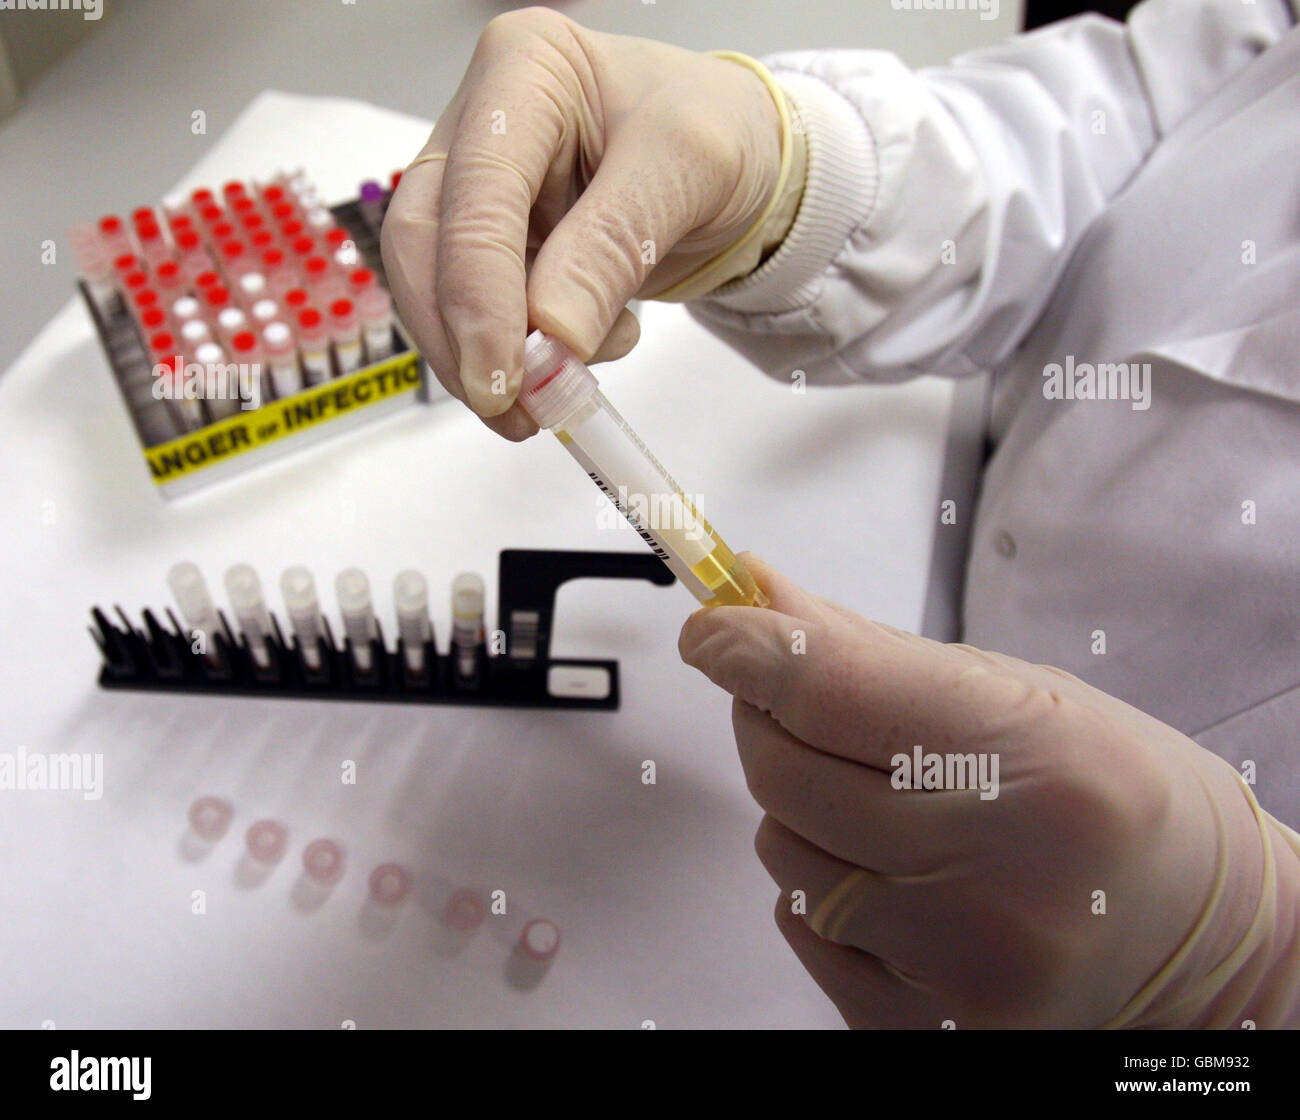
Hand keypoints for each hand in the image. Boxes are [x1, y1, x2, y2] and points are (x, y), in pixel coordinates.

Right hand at [381, 6, 782, 438]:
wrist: (745, 157)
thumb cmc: (719, 130)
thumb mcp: (688, 170)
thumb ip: (615, 247)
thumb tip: (550, 332)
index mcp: (524, 69)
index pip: (476, 191)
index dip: (478, 293)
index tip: (502, 376)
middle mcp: (483, 124)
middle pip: (427, 240)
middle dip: (462, 336)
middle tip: (512, 408)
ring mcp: (482, 189)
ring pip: (439, 287)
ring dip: (486, 358)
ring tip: (555, 396)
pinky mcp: (497, 245)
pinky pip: (479, 313)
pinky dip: (518, 357)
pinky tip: (575, 361)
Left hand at [679, 555, 1299, 1027]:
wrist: (1205, 943)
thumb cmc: (1125, 802)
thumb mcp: (1030, 696)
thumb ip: (876, 653)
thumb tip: (759, 600)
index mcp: (1039, 766)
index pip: (834, 691)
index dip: (749, 648)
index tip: (715, 628)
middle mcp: (997, 879)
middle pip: (786, 773)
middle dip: (768, 716)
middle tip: (797, 696)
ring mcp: (957, 968)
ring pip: (782, 852)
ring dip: (801, 808)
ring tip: (886, 803)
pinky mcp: (922, 1026)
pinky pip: (803, 928)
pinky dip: (822, 885)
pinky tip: (894, 876)